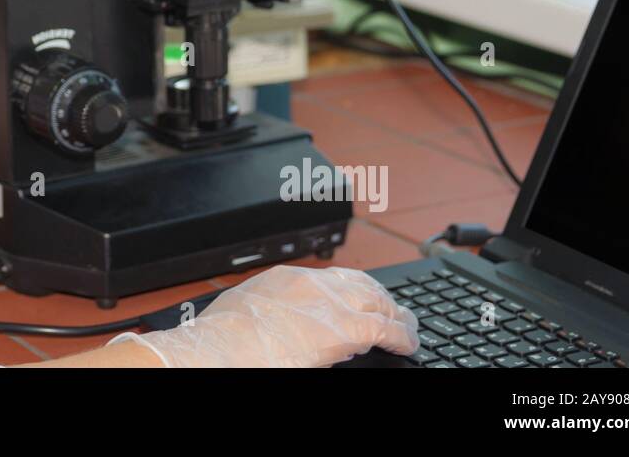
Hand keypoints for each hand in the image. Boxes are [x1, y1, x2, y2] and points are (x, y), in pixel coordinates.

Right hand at [112, 265, 418, 367]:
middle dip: (379, 297)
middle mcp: (311, 285)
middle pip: (360, 284)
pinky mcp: (344, 330)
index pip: (330, 279)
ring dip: (395, 313)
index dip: (352, 289)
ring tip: (408, 325)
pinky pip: (385, 329)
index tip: (360, 298)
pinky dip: (402, 335)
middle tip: (393, 309)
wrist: (220, 350)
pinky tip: (408, 344)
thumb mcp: (244, 312)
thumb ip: (268, 311)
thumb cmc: (222, 340)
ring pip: (377, 302)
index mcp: (284, 279)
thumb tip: (274, 325)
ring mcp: (329, 305)